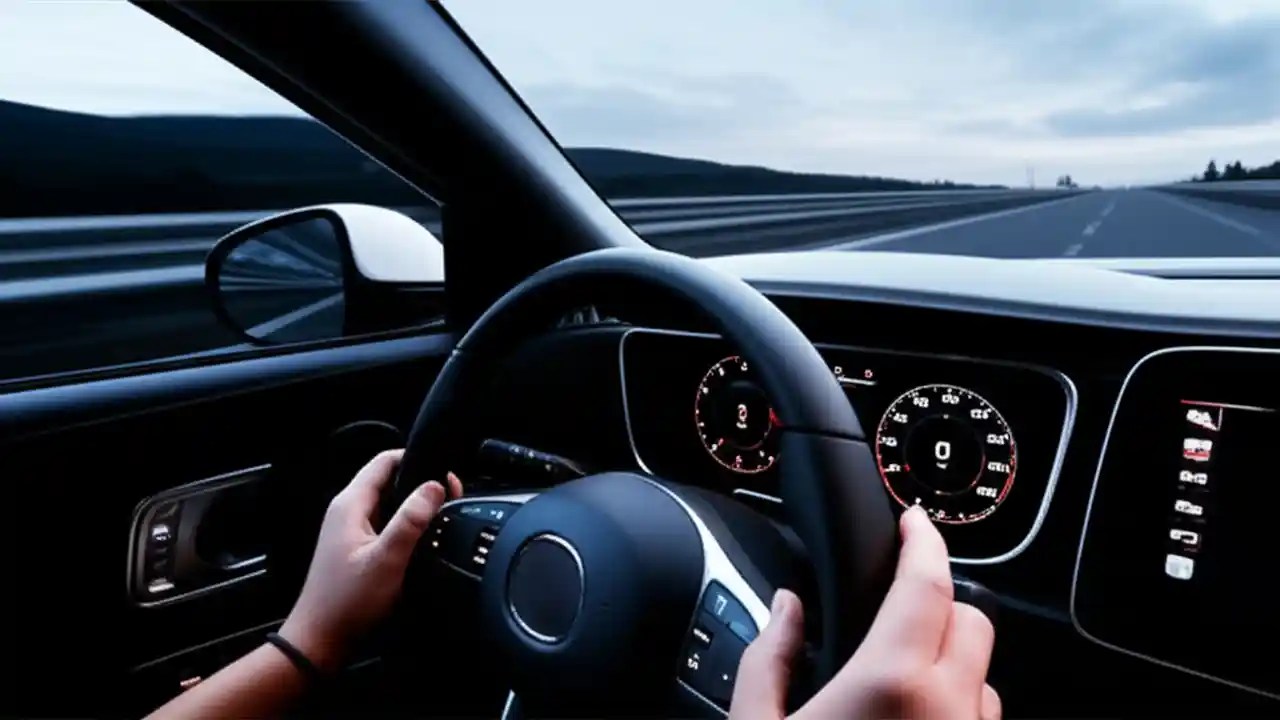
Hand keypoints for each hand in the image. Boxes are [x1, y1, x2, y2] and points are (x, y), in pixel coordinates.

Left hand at [277, 449, 461, 671]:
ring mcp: (350, 530)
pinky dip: (405, 527)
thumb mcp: (386, 559)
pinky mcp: (356, 549)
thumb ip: (411, 520)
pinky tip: (421, 543)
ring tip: (440, 519)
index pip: (385, 461)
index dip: (417, 460)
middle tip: (449, 499)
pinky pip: (385, 525)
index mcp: (350, 505)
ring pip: (389, 504)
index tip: (444, 475)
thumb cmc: (347, 603)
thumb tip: (435, 487)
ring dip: (414, 508)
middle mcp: (348, 512)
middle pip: (389, 481)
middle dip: (421, 485)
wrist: (321, 641)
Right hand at [730, 505, 999, 719]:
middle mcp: (948, 710)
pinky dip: (957, 706)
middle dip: (935, 603)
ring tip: (896, 682)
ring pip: (984, 674)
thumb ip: (768, 660)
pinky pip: (983, 717)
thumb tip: (785, 610)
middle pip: (969, 621)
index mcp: (890, 685)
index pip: (928, 584)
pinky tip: (912, 719)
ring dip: (950, 663)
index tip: (914, 521)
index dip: (924, 541)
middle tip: (891, 613)